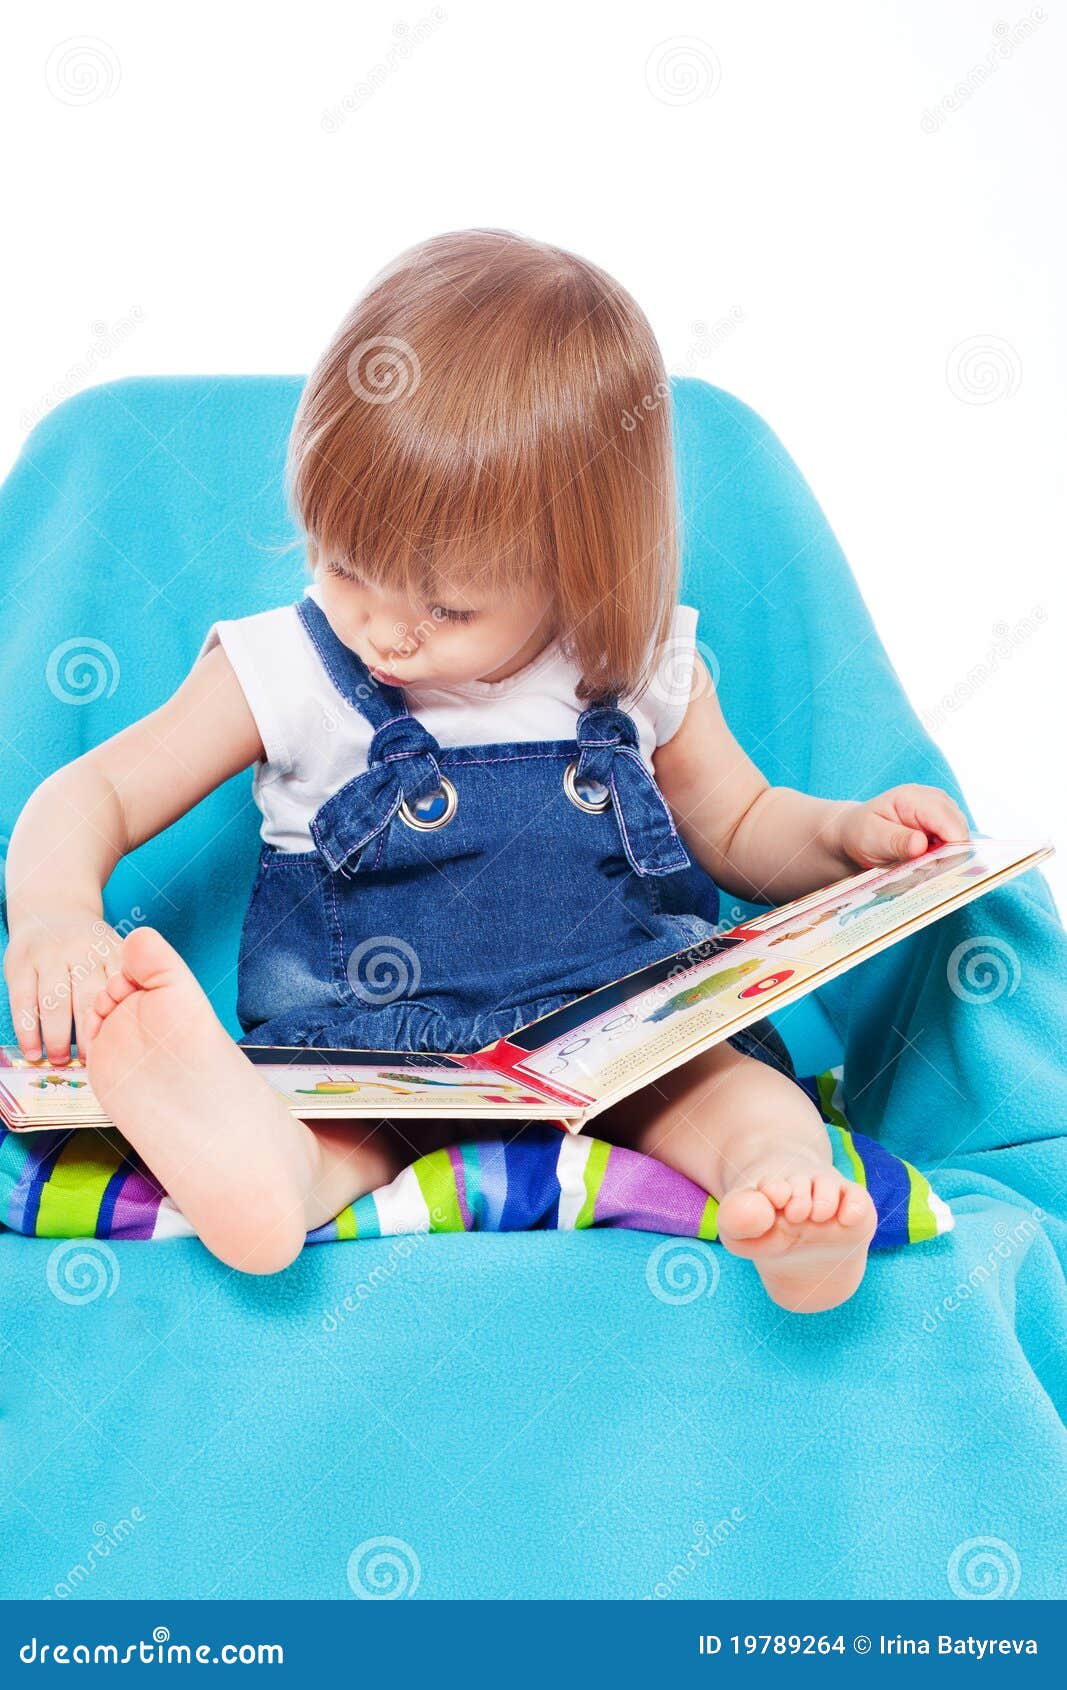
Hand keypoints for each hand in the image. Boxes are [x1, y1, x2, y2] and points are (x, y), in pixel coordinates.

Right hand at [3, 914, 124, 1063]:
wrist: (53, 907)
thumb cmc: (90, 946)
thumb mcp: (115, 951)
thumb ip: (126, 981)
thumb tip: (135, 1031)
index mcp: (111, 951)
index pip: (118, 988)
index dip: (117, 1019)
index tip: (118, 1046)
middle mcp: (81, 950)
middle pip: (87, 998)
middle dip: (88, 1034)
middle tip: (90, 1062)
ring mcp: (49, 954)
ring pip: (53, 1002)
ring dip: (56, 1036)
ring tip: (59, 1061)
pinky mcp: (21, 962)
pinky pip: (23, 1001)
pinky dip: (27, 1030)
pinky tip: (32, 1051)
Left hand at [836, 784, 969, 870]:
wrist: (855, 832)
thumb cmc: (860, 832)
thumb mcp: (871, 838)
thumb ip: (896, 841)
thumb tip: (921, 845)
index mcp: (915, 798)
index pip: (950, 825)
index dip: (951, 851)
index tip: (938, 872)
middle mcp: (935, 800)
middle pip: (961, 833)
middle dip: (949, 857)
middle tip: (926, 875)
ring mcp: (942, 812)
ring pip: (962, 841)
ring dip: (946, 859)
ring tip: (921, 869)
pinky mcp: (944, 826)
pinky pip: (955, 845)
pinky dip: (944, 859)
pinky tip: (926, 866)